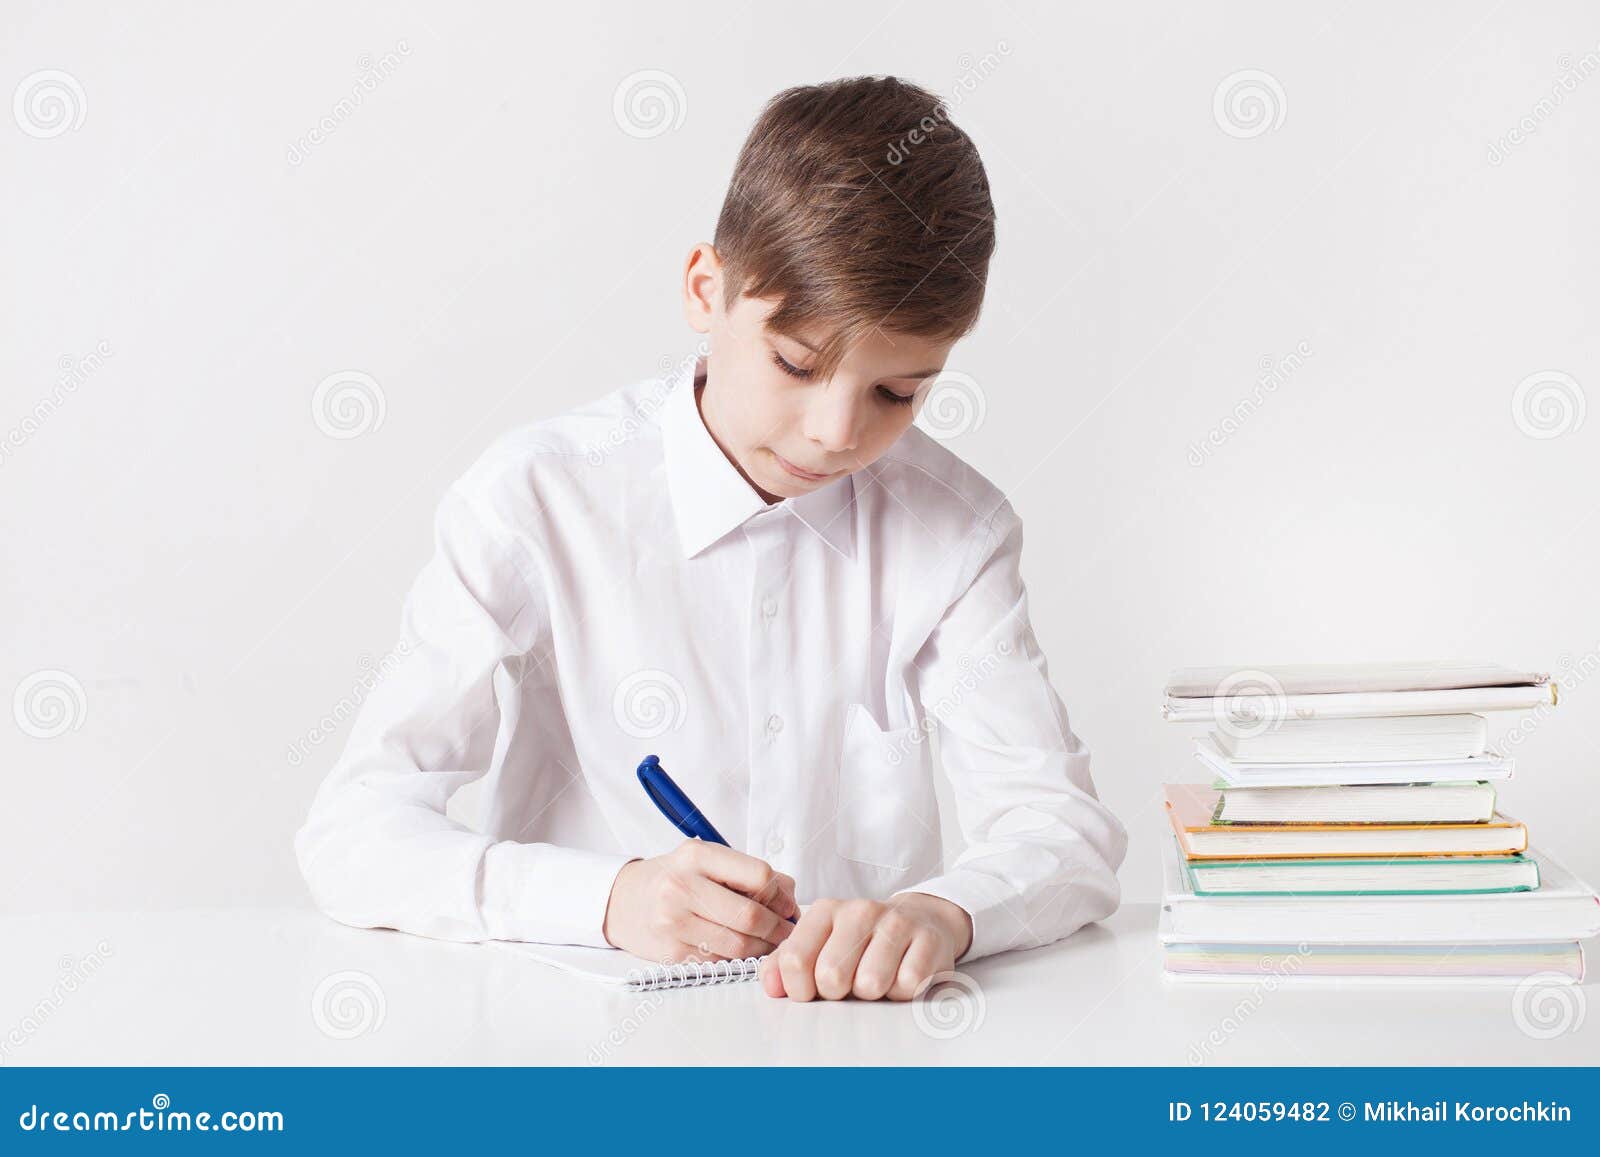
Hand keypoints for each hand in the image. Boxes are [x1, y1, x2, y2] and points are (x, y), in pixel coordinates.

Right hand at [602, 840, 797, 962]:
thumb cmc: (675, 878)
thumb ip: (749, 874)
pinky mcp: (671, 952)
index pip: (758, 875)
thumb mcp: (707, 861)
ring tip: (770, 943)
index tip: (787, 905)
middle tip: (787, 932)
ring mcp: (673, 921)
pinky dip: (738, 959)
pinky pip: (719, 961)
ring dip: (763, 948)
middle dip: (778, 928)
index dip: (780, 895)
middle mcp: (681, 886)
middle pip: (750, 915)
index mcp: (696, 855)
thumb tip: (789, 900)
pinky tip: (742, 950)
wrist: (623, 901)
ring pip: (738, 945)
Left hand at [760, 892, 972, 1001]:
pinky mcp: (928, 941)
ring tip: (877, 976)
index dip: (799, 989)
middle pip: (831, 977)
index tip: (810, 991)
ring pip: (870, 984)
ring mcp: (896, 923)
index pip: (795, 960)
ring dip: (872, 994)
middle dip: (838, 994)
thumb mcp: (820, 945)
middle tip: (849, 984)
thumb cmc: (863, 941)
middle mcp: (860, 911)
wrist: (921, 921)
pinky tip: (901, 974)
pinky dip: (902, 992)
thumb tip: (771, 986)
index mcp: (826, 911)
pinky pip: (906, 986)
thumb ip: (786, 964)